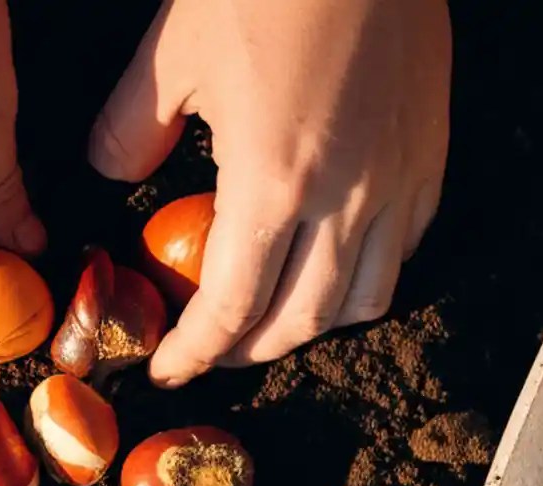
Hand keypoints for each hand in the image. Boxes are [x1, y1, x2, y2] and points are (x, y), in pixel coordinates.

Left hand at [90, 0, 450, 385]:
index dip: (194, 351)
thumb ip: (130, 130)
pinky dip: (363, 278)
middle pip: (300, 319)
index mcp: (275, 182)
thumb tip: (111, 174)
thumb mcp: (170, 57)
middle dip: (247, 349)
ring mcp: (399, 178)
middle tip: (209, 348)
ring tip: (269, 321)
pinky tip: (331, 264)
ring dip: (310, 325)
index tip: (165, 370)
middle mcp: (348, 197)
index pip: (233, 307)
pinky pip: (404, 248)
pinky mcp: (431, 153)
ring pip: (365, 298)